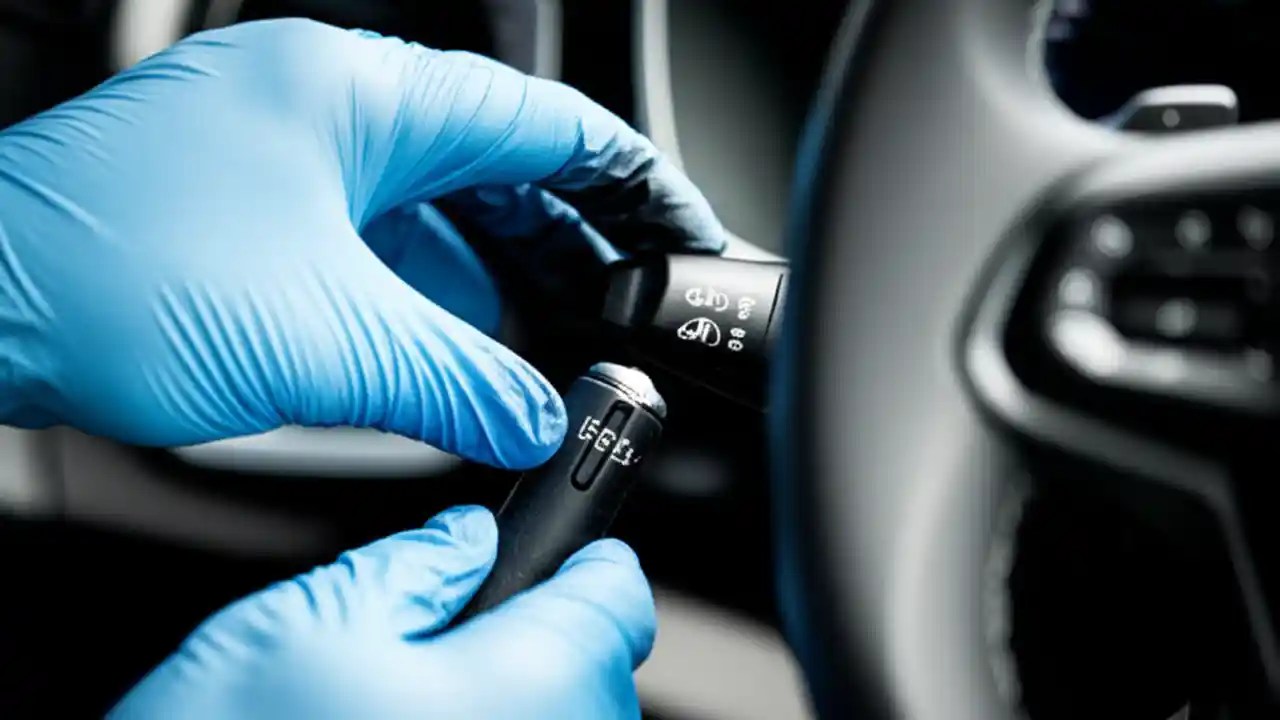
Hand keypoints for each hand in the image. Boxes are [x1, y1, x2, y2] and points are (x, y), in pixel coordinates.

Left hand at [0, 19, 724, 466]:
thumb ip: (459, 381)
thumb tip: (532, 416)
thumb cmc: (103, 278)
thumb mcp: (328, 343)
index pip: (540, 123)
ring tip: (560, 329)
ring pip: (438, 205)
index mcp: (357, 93)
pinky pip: (380, 236)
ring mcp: (291, 152)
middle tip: (630, 298)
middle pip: (496, 162)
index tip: (681, 228)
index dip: (628, 182)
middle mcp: (328, 105)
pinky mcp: (260, 203)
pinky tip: (463, 337)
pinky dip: (432, 286)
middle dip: (571, 235)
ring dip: (500, 270)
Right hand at [108, 505, 656, 719]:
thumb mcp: (307, 623)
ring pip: (560, 717)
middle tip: (441, 624)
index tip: (562, 538)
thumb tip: (467, 537)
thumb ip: (414, 563)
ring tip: (401, 699)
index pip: (618, 593)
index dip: (584, 551)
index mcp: (533, 681)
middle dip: (531, 625)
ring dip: (507, 692)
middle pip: (591, 661)